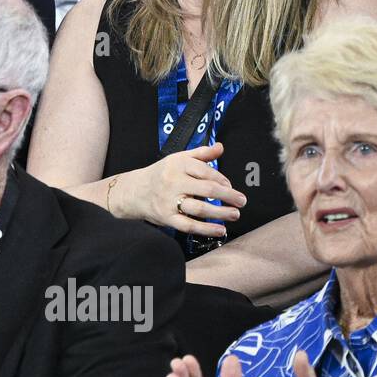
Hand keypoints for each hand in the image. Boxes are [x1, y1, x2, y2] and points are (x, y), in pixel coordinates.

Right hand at [115, 143, 245, 237]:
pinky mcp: (166, 218)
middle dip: (228, 196)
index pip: (206, 172)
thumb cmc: (162, 174)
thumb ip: (201, 153)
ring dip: (220, 213)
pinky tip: (220, 229)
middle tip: (242, 201)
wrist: (135, 191)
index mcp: (178, 165)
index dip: (222, 180)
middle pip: (207, 190)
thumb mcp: (179, 158)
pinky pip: (189, 225)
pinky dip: (206, 229)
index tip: (231, 187)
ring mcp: (169, 201)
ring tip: (235, 214)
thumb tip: (221, 147)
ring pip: (199, 208)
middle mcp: (173, 182)